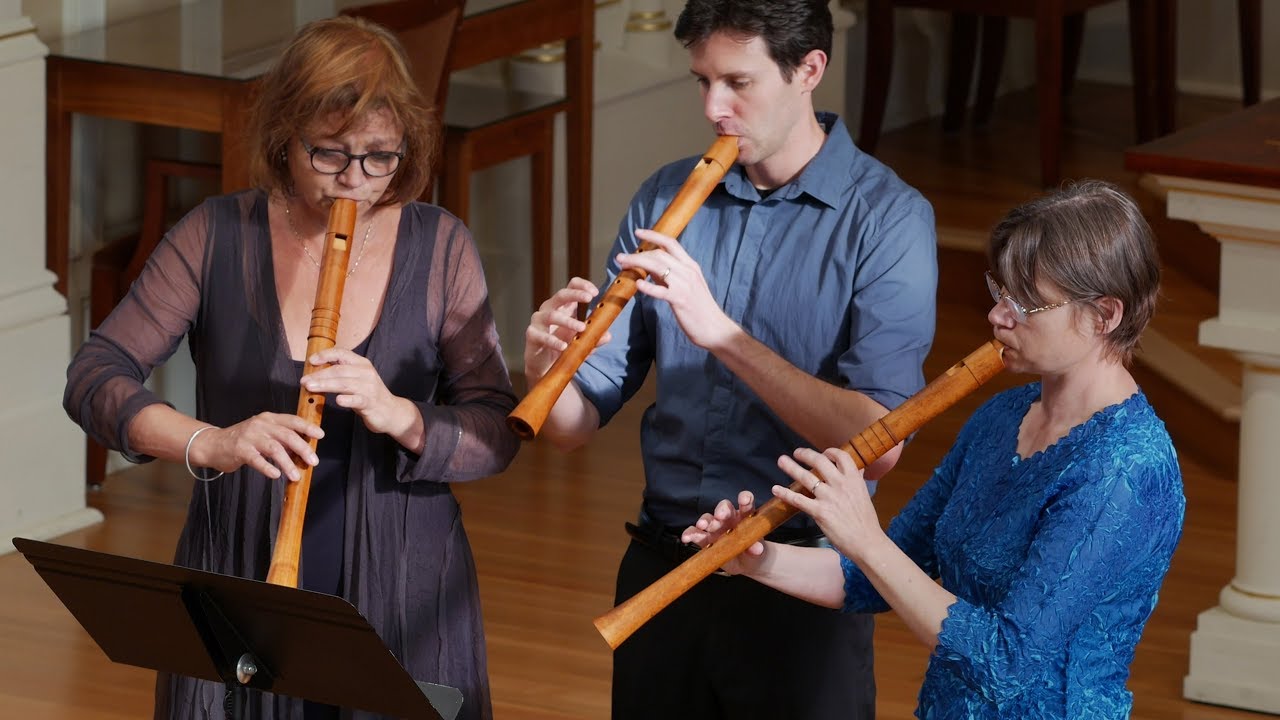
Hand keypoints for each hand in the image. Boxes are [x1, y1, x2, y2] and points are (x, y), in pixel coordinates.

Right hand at [189, 413, 322, 481]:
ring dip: (287, 463)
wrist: (213, 444)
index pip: (292, 420)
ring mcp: (249, 436)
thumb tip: (303, 450)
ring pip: (274, 448)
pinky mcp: (239, 449)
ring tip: (296, 475)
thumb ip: (281, 438)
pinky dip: (267, 467)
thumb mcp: (264, 433)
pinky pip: (256, 459)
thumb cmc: (243, 440)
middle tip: (313, 461)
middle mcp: (260, 425)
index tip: (320, 435)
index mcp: (269, 419)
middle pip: (286, 435)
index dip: (307, 427)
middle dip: (302, 448)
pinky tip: (276, 475)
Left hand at [300, 348, 407, 435]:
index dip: (325, 355)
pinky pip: (358, 400)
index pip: (342, 353)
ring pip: (345, 384)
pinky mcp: (371, 403)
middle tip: (304, 381)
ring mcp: (369, 388)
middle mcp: (366, 373)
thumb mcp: (357, 378)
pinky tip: (338, 401)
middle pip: (339, 370)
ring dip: (326, 385)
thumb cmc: (369, 395)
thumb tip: (315, 371)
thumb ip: (341, 373)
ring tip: (310, 388)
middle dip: (319, 375)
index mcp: (362, 364)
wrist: (392, 411)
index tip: (311, 361)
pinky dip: (347, 400)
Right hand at [524, 277, 610, 381]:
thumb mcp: (582, 343)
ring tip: (582, 328)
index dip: (582, 285)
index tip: (595, 292)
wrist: (545, 367)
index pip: (571, 287)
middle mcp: (550, 310)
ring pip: (552, 315)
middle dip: (575, 294)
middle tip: (589, 298)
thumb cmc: (564, 349)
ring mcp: (539, 321)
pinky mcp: (532, 335)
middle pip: (561, 294)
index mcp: (564, 307)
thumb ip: (594, 338)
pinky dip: (554, 341)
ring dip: (568, 321)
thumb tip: (607, 336)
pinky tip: (564, 346)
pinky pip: (542, 335)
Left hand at [619, 230, 738, 350]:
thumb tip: (650, 267)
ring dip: (637, 263)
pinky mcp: (680, 300)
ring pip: (658, 267)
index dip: (653, 235)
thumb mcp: (687, 286)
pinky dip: (648, 286)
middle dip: (637, 253)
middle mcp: (688, 272)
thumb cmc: (699, 308)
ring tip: (622, 265)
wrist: (715, 328)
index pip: (671, 243)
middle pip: (659, 254)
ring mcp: (685, 285)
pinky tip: (638, 284)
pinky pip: (661, 291)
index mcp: (690, 266)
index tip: (638, 232)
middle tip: (621, 257)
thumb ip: (670, 275)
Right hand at [680, 491, 767, 575]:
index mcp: (745, 516)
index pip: (746, 504)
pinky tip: (687, 537)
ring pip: (708, 518)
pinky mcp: (705, 539)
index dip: (745, 499)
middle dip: (721, 510)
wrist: (746, 563)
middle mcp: (729, 518)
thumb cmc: (752, 550)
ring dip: (705, 520)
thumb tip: (757, 548)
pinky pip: (695, 533)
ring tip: (703, 526)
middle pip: (724, 508)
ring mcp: (716, 527)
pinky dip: (690, 533)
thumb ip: (756, 547)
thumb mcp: (757, 550)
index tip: (744, 500)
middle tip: (720, 516)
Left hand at [773, 447, 883, 561]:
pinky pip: (798, 500)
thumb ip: (857, 481)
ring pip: (805, 477)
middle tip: (796, 452)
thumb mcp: (864, 495)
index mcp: (853, 479)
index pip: (841, 456)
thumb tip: (857, 470)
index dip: (830, 451)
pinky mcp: (819, 512)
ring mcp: (828, 497)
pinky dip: (785, 493)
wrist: (866, 542)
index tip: (823, 452)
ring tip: (781, 461)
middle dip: (805, 454)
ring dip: (791, 467)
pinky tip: (776, 489)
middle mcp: (840, 484)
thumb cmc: (866, 522)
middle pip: (819, 461)